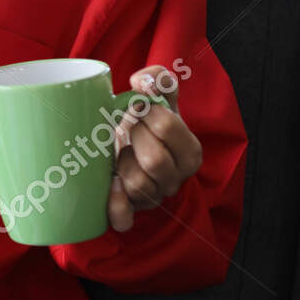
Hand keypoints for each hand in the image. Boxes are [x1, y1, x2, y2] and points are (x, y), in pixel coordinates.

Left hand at [109, 65, 201, 231]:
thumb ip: (158, 80)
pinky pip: (125, 218)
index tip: (137, 106)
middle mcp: (174, 179)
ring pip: (138, 186)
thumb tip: (143, 81)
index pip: (171, 129)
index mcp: (189, 151)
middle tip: (126, 127)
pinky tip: (109, 188)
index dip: (148, 114)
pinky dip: (116, 207)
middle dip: (135, 138)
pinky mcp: (129, 211)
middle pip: (156, 162)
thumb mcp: (156, 98)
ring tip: (117, 153)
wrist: (121, 145)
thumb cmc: (142, 122)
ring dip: (121, 165)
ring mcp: (152, 197)